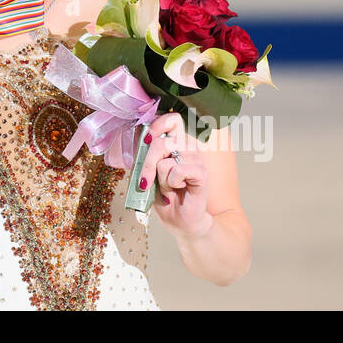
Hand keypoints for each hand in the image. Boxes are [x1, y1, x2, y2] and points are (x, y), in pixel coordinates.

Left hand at [138, 112, 214, 238]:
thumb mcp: (150, 174)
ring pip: (166, 160)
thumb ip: (147, 156)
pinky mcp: (202, 173)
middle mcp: (188, 148)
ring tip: (169, 188)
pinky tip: (178, 189)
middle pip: (162, 141)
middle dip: (148, 164)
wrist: (182, 222)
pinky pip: (178, 170)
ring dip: (161, 179)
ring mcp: (196, 159)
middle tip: (147, 182)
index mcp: (177, 144)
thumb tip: (140, 139)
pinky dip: (172, 182)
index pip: (172, 119)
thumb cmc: (167, 198)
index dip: (158, 124)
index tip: (147, 139)